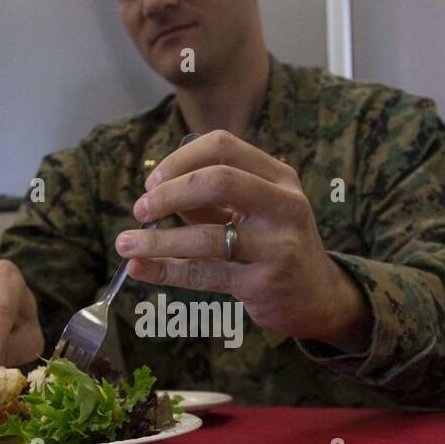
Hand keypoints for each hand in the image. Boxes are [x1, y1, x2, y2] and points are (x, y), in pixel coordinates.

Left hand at [117, 130, 371, 348]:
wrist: (319, 297)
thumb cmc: (277, 245)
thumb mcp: (254, 211)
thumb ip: (209, 200)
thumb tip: (154, 192)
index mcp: (279, 176)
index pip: (221, 146)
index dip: (179, 159)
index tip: (152, 181)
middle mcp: (284, 204)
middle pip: (217, 181)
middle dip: (169, 193)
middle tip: (141, 209)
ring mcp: (278, 244)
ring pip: (206, 236)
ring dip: (158, 240)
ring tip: (125, 243)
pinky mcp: (265, 282)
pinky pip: (204, 274)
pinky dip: (166, 270)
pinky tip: (139, 268)